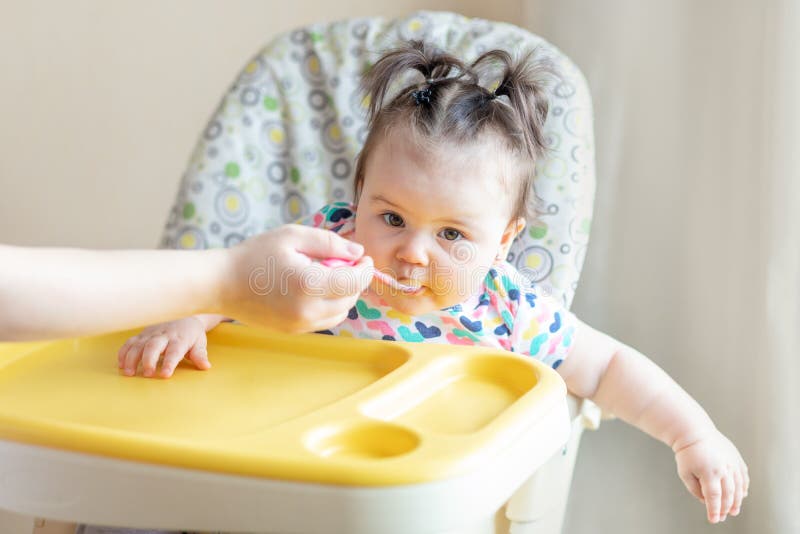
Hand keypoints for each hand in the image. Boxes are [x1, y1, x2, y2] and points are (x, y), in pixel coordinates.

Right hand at [117, 316, 211, 377]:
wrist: (184, 314)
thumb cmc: (192, 333)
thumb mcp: (199, 342)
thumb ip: (200, 355)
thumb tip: (205, 366)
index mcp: (180, 338)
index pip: (175, 351)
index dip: (170, 362)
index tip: (165, 374)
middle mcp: (164, 335)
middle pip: (154, 346)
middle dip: (149, 360)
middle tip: (148, 374)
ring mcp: (151, 334)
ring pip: (139, 344)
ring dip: (132, 358)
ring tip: (129, 373)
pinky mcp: (142, 334)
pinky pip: (130, 342)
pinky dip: (124, 352)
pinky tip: (121, 365)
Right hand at [221, 224, 372, 331]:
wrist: (220, 284)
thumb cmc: (254, 255)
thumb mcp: (292, 236)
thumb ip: (329, 243)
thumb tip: (357, 253)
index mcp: (309, 284)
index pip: (354, 282)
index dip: (365, 269)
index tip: (363, 258)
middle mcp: (308, 310)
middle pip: (351, 299)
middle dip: (355, 281)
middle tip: (345, 263)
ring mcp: (300, 325)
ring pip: (341, 313)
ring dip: (344, 295)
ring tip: (330, 276)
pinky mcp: (293, 332)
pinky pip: (325, 321)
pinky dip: (329, 306)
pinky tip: (316, 289)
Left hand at [674, 429, 748, 522]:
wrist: (694, 432)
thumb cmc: (687, 453)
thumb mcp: (685, 473)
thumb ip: (695, 490)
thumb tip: (706, 501)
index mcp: (709, 472)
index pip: (714, 497)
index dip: (714, 510)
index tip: (714, 520)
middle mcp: (724, 468)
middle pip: (728, 494)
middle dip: (726, 508)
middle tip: (724, 516)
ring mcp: (732, 463)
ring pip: (738, 487)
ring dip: (737, 501)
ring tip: (734, 511)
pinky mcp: (736, 458)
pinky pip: (743, 476)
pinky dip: (743, 487)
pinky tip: (741, 495)